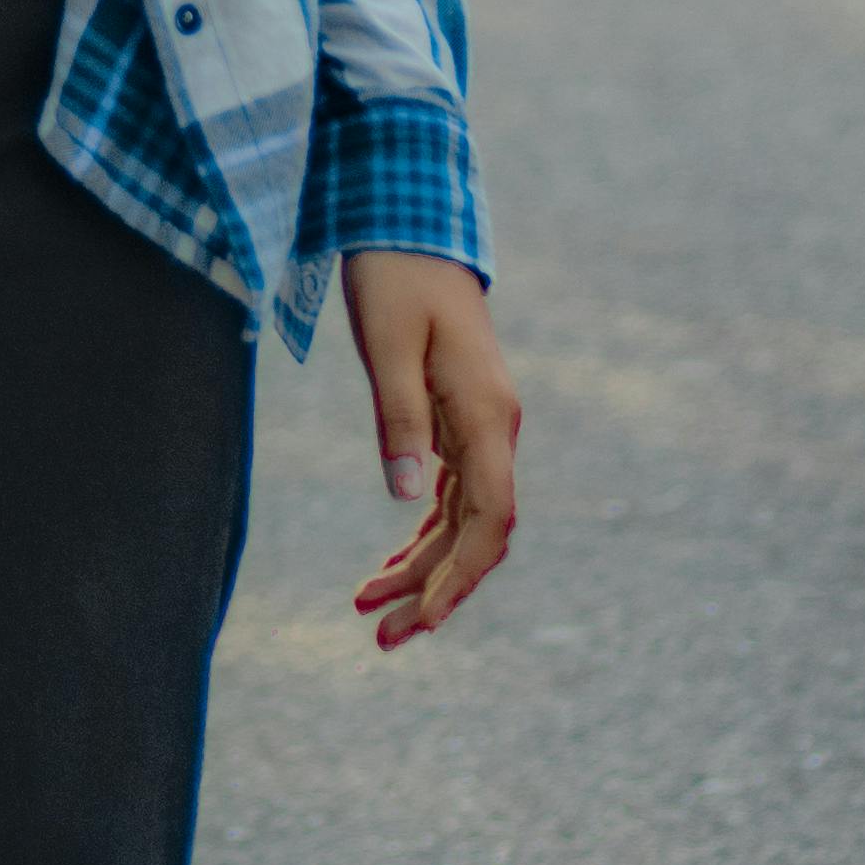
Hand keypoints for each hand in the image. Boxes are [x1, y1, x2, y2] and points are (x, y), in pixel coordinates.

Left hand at [342, 249, 522, 650]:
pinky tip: (391, 564)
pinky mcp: (458, 417)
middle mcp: (495, 428)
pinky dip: (422, 531)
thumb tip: (406, 501)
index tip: (424, 621)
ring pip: (462, 519)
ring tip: (370, 611)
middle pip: (478, 533)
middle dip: (435, 590)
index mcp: (487, 416)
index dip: (461, 577)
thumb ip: (400, 421)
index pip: (490, 520)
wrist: (411, 225)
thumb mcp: (386, 346)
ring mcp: (479, 424)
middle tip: (383, 640)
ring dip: (423, 568)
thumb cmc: (395, 277)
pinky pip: (450, 493)